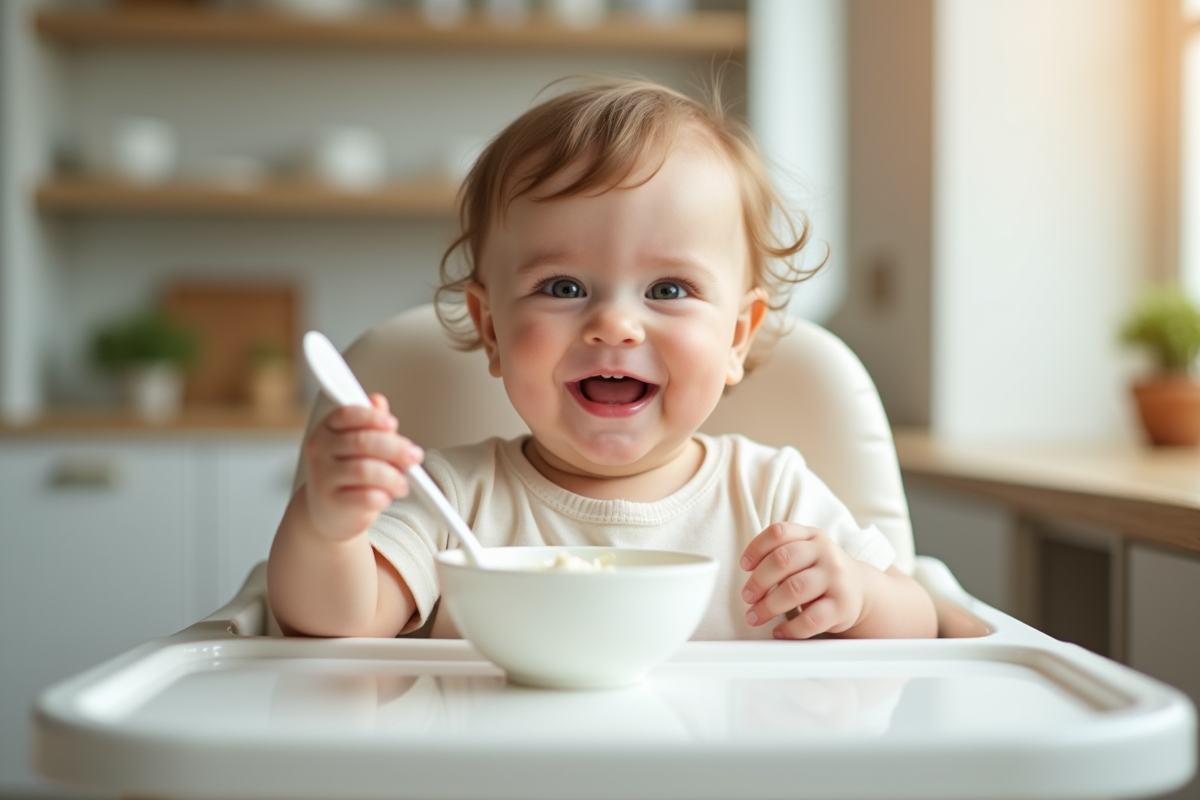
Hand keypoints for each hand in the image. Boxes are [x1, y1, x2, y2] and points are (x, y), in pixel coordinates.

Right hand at [303, 393, 423, 540]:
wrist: (330, 511)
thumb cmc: (349, 473)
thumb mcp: (358, 445)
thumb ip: (370, 423)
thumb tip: (378, 401)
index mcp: (326, 429)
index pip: (346, 415)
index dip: (372, 417)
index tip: (393, 423)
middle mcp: (320, 451)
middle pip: (361, 442)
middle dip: (395, 448)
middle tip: (414, 455)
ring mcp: (323, 478)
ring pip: (365, 471)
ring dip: (393, 476)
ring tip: (403, 483)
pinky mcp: (333, 503)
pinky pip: (365, 497)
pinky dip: (383, 496)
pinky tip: (387, 496)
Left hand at [740, 522, 867, 638]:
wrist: (860, 590)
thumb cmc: (822, 572)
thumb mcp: (807, 552)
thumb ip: (780, 554)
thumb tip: (748, 574)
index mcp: (812, 536)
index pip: (779, 533)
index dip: (756, 548)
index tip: (744, 566)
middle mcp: (826, 553)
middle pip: (782, 560)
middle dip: (758, 581)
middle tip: (747, 597)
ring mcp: (836, 579)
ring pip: (794, 590)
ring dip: (767, 606)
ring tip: (755, 616)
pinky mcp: (842, 607)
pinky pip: (810, 620)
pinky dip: (789, 629)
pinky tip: (779, 631)